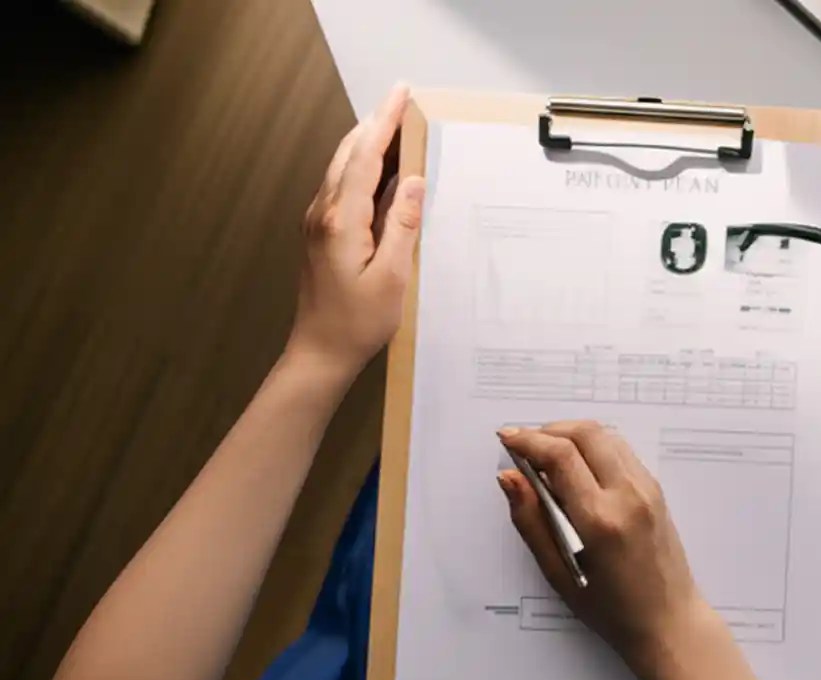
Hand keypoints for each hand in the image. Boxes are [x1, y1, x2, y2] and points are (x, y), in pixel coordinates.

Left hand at [286, 84, 424, 376]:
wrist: (319, 353)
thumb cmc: (356, 323)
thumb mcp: (391, 278)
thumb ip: (402, 226)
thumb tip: (412, 181)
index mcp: (341, 221)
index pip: (364, 157)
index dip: (384, 122)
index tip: (400, 94)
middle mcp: (323, 214)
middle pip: (348, 154)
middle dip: (375, 124)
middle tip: (402, 101)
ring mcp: (318, 223)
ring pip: (342, 168)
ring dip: (368, 143)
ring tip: (395, 125)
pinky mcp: (320, 234)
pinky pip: (342, 187)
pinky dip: (362, 168)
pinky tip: (380, 170)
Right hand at [497, 422, 713, 668]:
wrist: (668, 621)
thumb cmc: (611, 609)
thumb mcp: (558, 573)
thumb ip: (530, 521)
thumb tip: (509, 478)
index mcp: (600, 519)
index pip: (560, 456)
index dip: (528, 440)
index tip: (506, 438)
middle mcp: (628, 495)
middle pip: (585, 433)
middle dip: (548, 430)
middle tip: (524, 445)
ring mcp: (647, 489)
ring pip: (605, 435)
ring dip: (571, 433)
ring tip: (546, 454)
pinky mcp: (656, 489)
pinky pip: (621, 450)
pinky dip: (593, 446)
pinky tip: (577, 467)